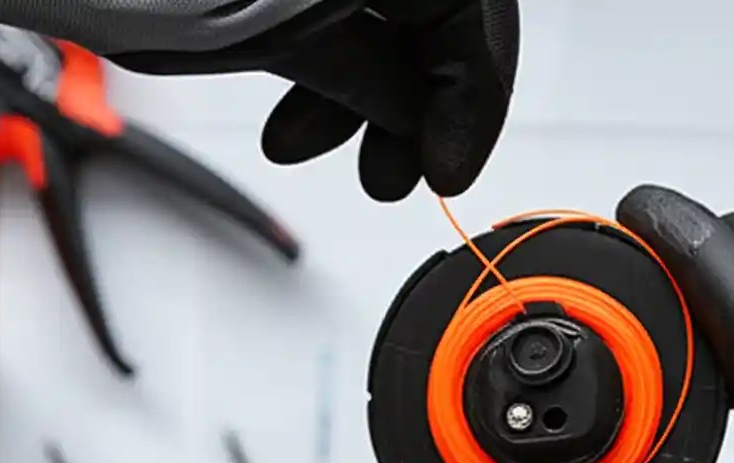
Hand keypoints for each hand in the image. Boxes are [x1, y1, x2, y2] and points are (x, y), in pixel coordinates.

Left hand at [0, 0, 519, 200]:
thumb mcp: (260, 35)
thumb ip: (368, 75)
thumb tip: (424, 122)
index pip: (471, 7)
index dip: (472, 99)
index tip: (444, 172)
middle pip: (435, 5)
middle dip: (415, 98)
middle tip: (390, 174)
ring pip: (382, 5)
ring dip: (364, 86)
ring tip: (313, 150)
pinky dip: (323, 53)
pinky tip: (292, 109)